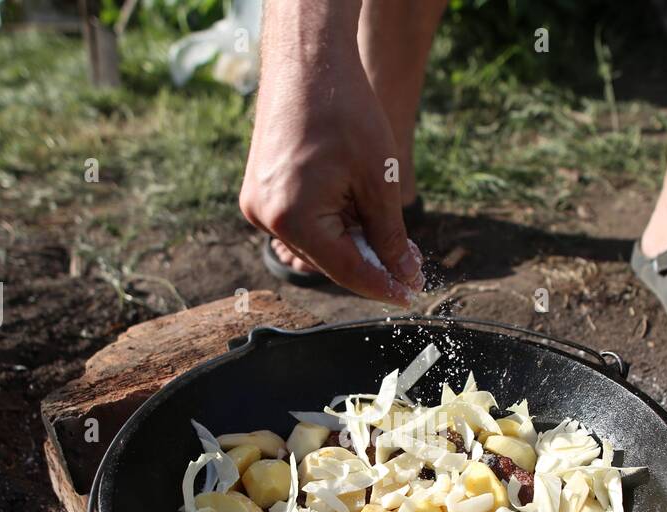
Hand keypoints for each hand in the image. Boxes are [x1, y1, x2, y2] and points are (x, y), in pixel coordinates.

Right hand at [239, 4, 423, 304]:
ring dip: (350, 240)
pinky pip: (301, 224)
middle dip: (370, 261)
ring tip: (378, 213)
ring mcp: (256, 206)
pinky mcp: (258, 193)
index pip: (345, 271)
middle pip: (328, 261)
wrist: (306, 61)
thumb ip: (390, 236)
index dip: (383, 285)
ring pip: (315, 244)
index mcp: (293, 218)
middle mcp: (265, 218)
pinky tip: (352, 201)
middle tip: (409, 260)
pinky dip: (330, 222)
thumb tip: (404, 276)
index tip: (411, 295)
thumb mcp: (380, 179)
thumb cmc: (344, 110)